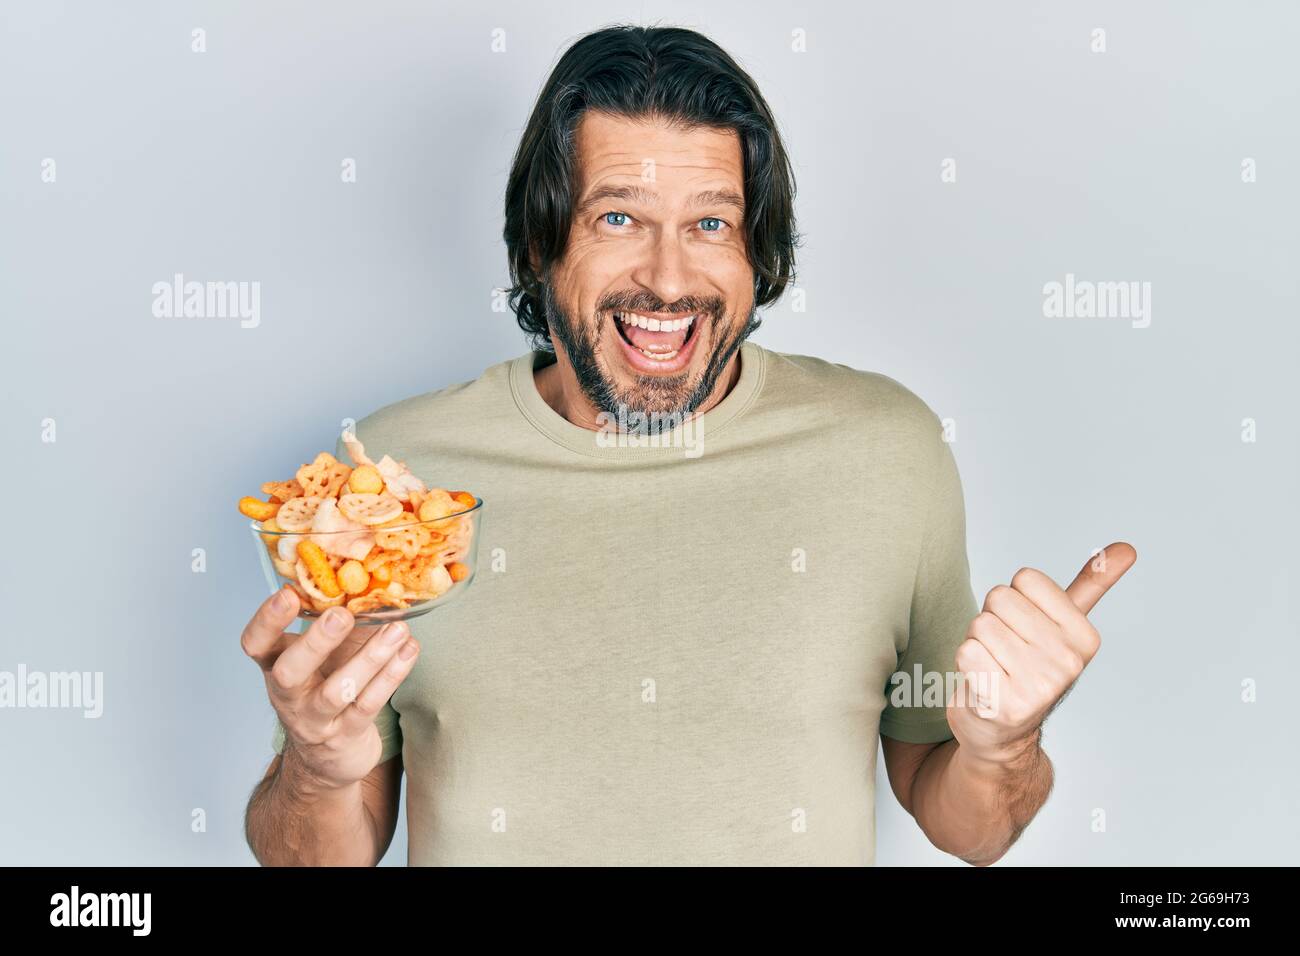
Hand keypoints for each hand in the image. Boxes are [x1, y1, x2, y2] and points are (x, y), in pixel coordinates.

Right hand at [240, 586, 420, 792]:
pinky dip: (391, 676)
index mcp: (275, 665)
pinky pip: (368, 705)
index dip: (267, 620)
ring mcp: (316, 719)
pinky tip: (409, 651)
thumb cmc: (325, 687)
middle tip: (341, 615)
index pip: (255, 643)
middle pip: (289, 672)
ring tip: (398, 630)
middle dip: (315, 642)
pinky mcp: (345, 736)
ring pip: (337, 691)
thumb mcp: (320, 655)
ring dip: (370, 658)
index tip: (288, 594)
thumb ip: (333, 620)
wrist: (327, 757)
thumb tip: (365, 573)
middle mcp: (289, 695)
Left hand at [947, 542, 1136, 764]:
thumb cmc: (1028, 670)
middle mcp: (1067, 663)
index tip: (1025, 628)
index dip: (1016, 598)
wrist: (1002, 734)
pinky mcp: (1002, 704)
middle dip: (993, 618)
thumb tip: (1127, 547)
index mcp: (1085, 638)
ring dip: (977, 642)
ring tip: (993, 667)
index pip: (1026, 578)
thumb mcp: (1064, 628)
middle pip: (999, 597)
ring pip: (980, 624)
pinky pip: (966, 651)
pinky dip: (965, 664)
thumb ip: (1091, 586)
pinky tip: (982, 684)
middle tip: (1004, 650)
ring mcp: (1036, 686)